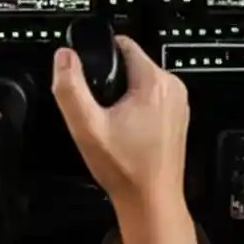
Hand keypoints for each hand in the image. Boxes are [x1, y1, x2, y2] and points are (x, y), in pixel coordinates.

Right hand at [51, 36, 193, 243]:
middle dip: (112, 78)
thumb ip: (71, 88)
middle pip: (133, 63)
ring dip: (125, 93)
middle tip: (99, 106)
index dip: (102, 53)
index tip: (89, 71)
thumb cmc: (126, 169)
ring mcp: (179, 103)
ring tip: (111, 120)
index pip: (125, 44)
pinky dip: (138, 106)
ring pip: (142, 81)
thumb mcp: (87, 127)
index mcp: (154, 82)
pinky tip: (127, 129)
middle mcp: (173, 87)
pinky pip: (153, 98)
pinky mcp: (178, 116)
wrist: (151, 200)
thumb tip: (64, 57)